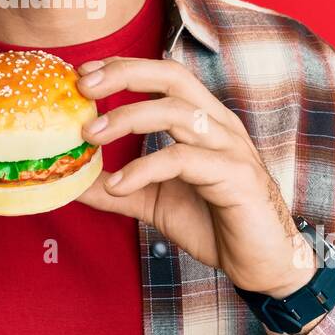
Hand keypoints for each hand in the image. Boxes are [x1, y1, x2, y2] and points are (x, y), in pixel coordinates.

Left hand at [74, 56, 317, 296]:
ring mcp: (230, 148)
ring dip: (127, 118)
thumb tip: (72, 183)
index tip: (84, 75)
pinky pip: (184, 160)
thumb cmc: (216, 225)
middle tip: (83, 87)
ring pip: (177, 112)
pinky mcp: (236, 177)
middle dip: (125, 74)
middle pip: (173, 77)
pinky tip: (118, 184)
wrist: (263, 266)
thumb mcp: (155, 202)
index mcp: (205, 121)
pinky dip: (145, 168)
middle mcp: (219, 125)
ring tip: (90, 136)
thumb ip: (118, 189)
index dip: (125, 68)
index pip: (164, 76)